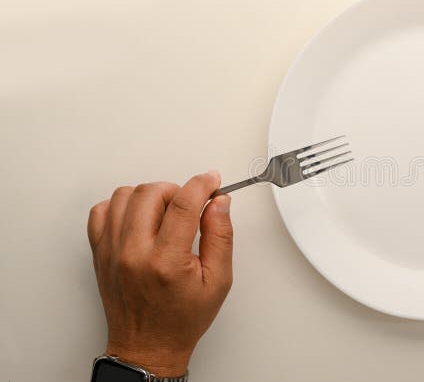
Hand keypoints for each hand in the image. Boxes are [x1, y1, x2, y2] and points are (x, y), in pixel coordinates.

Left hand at [88, 171, 232, 376]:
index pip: (183, 204)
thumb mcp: (218, 281)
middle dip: (177, 189)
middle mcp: (133, 253)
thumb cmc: (182, 319)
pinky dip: (121, 206)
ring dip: (150, 195)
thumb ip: (220, 236)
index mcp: (166, 262)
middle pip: (151, 192)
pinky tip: (139, 219)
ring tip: (165, 212)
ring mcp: (111, 251)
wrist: (148, 346)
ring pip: (125, 195)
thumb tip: (219, 203)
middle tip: (190, 203)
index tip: (212, 180)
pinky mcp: (99, 253)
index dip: (202, 184)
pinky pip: (102, 211)